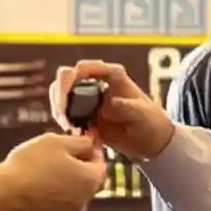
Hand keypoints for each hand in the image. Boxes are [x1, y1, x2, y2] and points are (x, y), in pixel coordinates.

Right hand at [0, 132, 106, 210]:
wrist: (4, 197)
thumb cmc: (32, 165)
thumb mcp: (57, 142)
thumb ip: (79, 141)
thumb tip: (90, 142)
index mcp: (91, 180)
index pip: (101, 162)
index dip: (91, 149)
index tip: (78, 140)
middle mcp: (85, 200)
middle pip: (88, 179)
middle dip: (77, 164)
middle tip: (59, 151)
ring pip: (72, 191)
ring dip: (64, 179)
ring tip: (43, 166)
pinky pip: (57, 202)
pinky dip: (52, 192)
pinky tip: (35, 182)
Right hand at [49, 60, 175, 160]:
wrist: (152, 142)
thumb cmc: (152, 122)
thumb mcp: (142, 114)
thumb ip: (125, 107)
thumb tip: (107, 105)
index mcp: (112, 74)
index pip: (85, 67)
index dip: (71, 78)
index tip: (66, 95)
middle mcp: (97, 82)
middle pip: (66, 78)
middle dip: (59, 94)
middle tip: (62, 114)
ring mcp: (89, 99)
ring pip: (62, 95)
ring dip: (59, 109)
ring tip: (67, 126)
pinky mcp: (85, 116)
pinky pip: (67, 114)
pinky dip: (65, 122)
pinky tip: (72, 133)